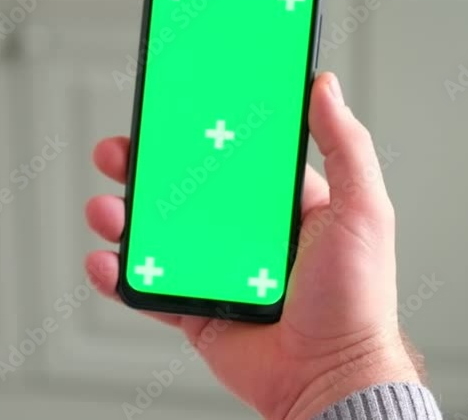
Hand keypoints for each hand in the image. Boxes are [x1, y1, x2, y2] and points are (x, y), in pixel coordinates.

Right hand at [84, 72, 418, 419]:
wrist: (330, 379)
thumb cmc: (356, 302)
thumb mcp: (362, 210)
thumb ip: (345, 146)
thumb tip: (324, 87)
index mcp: (278, 205)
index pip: (229, 154)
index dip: (196, 129)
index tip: (171, 106)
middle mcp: (241, 234)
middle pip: (179, 188)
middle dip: (141, 168)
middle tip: (118, 152)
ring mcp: (213, 271)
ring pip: (154, 234)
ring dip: (120, 217)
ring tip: (106, 210)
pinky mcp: (193, 309)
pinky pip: (145, 288)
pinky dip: (117, 275)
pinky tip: (105, 262)